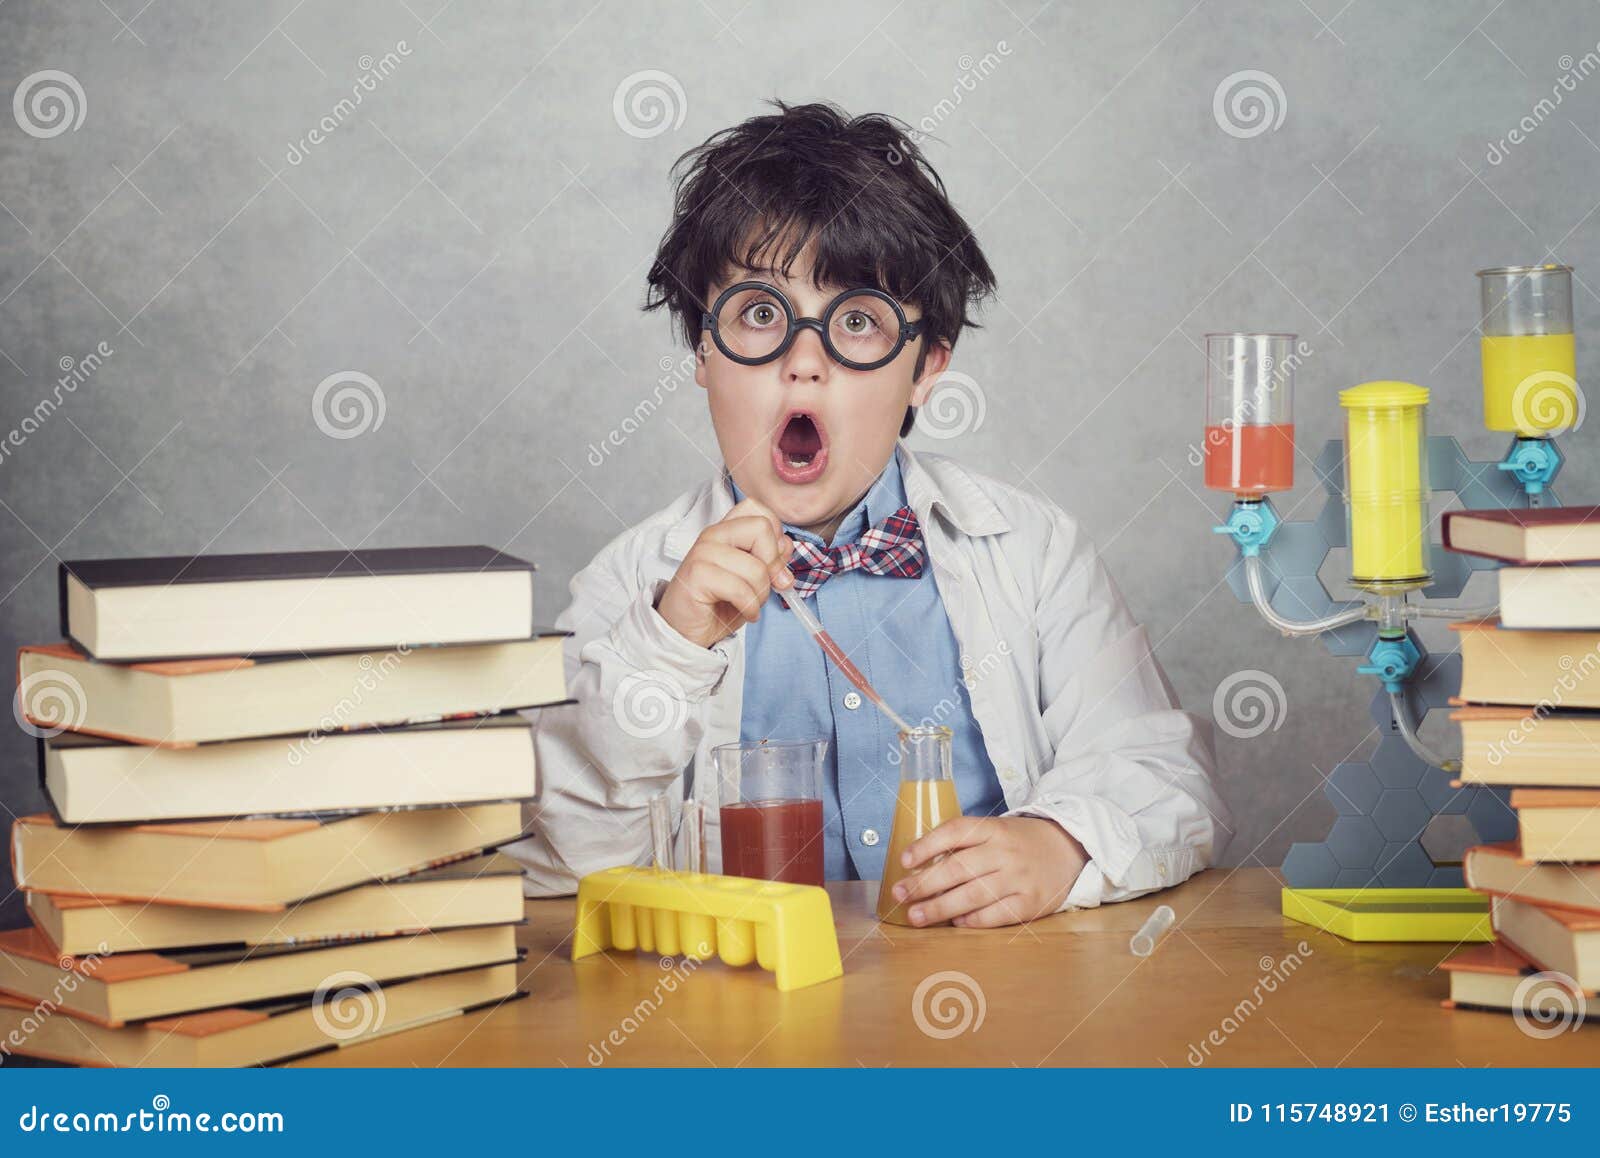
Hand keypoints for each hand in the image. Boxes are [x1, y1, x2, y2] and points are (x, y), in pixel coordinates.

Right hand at [656, 498, 795, 647]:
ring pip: (756, 567)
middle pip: (762, 528)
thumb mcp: (754, 579)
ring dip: (761, 594)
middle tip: (763, 586)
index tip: (770, 561)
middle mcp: (713, 535)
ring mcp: (703, 552)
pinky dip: (750, 608)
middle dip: (772, 564)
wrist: (687, 631)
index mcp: (727, 530)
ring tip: (750, 604)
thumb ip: (772, 558)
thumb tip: (787, 548)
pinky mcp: (697, 575)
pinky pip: (741, 589)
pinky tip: (745, 613)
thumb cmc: (719, 603)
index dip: (774, 534)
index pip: (757, 508)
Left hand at [890, 816, 1088, 927]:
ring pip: (973, 895)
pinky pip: (995, 915)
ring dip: (940, 908)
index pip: (955, 831)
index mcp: (993, 828)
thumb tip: (918, 867)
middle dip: (924, 884)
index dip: (927, 845)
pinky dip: (971, 921)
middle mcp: (1005, 852)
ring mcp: (1019, 878)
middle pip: (958, 868)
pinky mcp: (1030, 903)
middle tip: (899, 894)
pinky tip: (954, 923)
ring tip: (916, 916)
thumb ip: (963, 844)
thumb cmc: (1019, 842)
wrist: (1069, 848)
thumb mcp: (994, 830)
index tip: (904, 860)